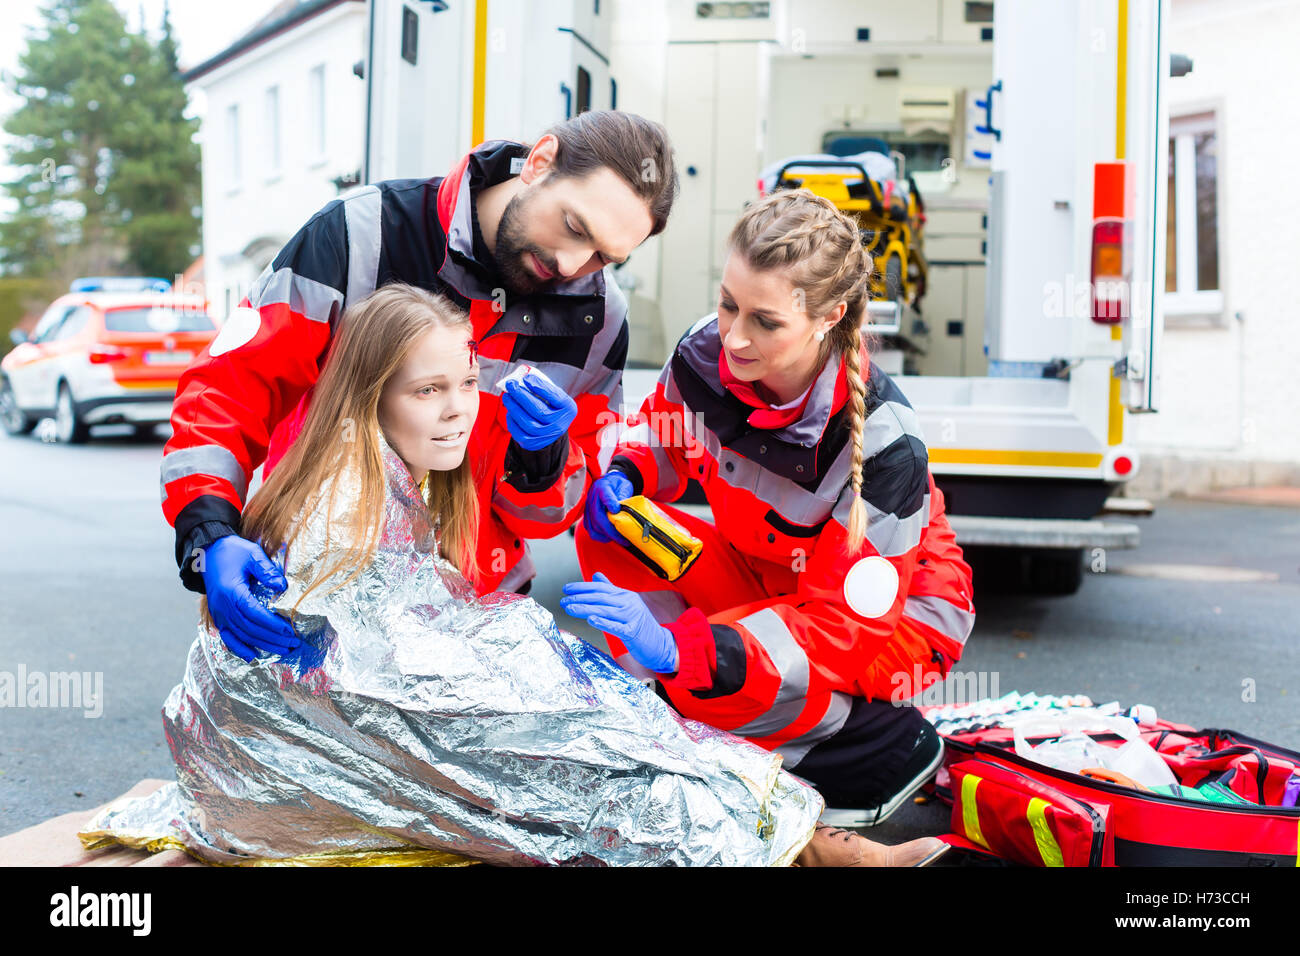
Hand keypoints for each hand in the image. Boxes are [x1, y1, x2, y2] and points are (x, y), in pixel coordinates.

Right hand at [203, 535, 299, 662]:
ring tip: (283, 650)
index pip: (254, 614)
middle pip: (250, 629)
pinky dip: (239, 648)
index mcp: (231, 592)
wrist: (209, 553)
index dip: (272, 624)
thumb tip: (282, 586)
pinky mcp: (218, 617)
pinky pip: (228, 637)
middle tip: (293, 644)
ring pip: (242, 636)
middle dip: (273, 638)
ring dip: (262, 645)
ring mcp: (219, 614)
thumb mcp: (252, 554)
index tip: (289, 631)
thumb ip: (267, 570)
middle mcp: (223, 607)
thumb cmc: (233, 552)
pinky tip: (252, 656)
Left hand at [502, 371, 577, 450]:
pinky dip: (512, 420)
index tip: (526, 378)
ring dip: (514, 407)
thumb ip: (542, 387)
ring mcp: (546, 436)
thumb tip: (522, 379)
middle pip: (539, 411)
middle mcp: (560, 425)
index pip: (555, 397)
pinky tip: (510, 410)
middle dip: (522, 396)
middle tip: (511, 384)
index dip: (540, 387)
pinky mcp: (533, 443)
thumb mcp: (553, 396)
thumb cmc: (550, 406)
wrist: (551, 429)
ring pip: (527, 422)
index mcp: (568, 409)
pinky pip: (519, 432)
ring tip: (507, 396)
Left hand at [560, 572, 678, 673]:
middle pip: (601, 598)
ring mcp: (632, 617)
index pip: (601, 587)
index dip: (582, 587)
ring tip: (570, 608)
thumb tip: (596, 575)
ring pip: (605, 610)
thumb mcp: (626, 604)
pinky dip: (603, 622)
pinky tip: (591, 619)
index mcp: (625, 595)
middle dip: (580, 598)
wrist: (660, 643)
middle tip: (563, 600)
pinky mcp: (633, 632)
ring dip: (585, 609)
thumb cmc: (639, 625)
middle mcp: (629, 603)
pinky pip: (616, 626)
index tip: (566, 589)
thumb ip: (611, 590)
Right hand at [583, 470, 633, 543]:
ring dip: (606, 535)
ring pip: (593, 526)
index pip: (605, 495)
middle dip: (611, 531)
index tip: (616, 510)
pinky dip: (600, 536)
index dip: (610, 503)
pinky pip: (590, 529)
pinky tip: (609, 538)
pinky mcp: (587, 515)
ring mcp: (588, 507)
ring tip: (618, 539)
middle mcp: (592, 497)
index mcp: (602, 487)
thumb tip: (621, 511)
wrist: (610, 482)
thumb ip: (623, 497)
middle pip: (598, 517)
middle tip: (623, 538)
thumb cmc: (618, 485)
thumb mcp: (624, 486)